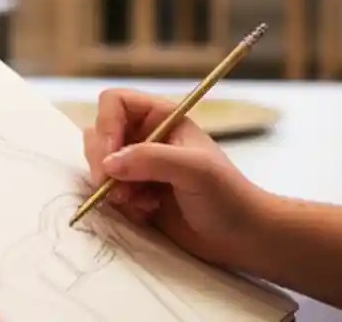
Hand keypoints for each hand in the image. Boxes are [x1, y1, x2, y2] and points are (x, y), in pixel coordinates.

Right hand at [82, 89, 269, 269]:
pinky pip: (108, 191)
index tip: (110, 159)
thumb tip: (108, 163)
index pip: (115, 103)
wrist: (242, 238)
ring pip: (100, 164)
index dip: (106, 126)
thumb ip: (150, 159)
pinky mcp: (136, 193)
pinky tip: (146, 211)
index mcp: (162, 118)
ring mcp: (139, 167)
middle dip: (102, 162)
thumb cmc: (228, 196)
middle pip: (100, 134)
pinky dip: (120, 203)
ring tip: (137, 201)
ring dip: (111, 185)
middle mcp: (146, 137)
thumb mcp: (194, 170)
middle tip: (115, 188)